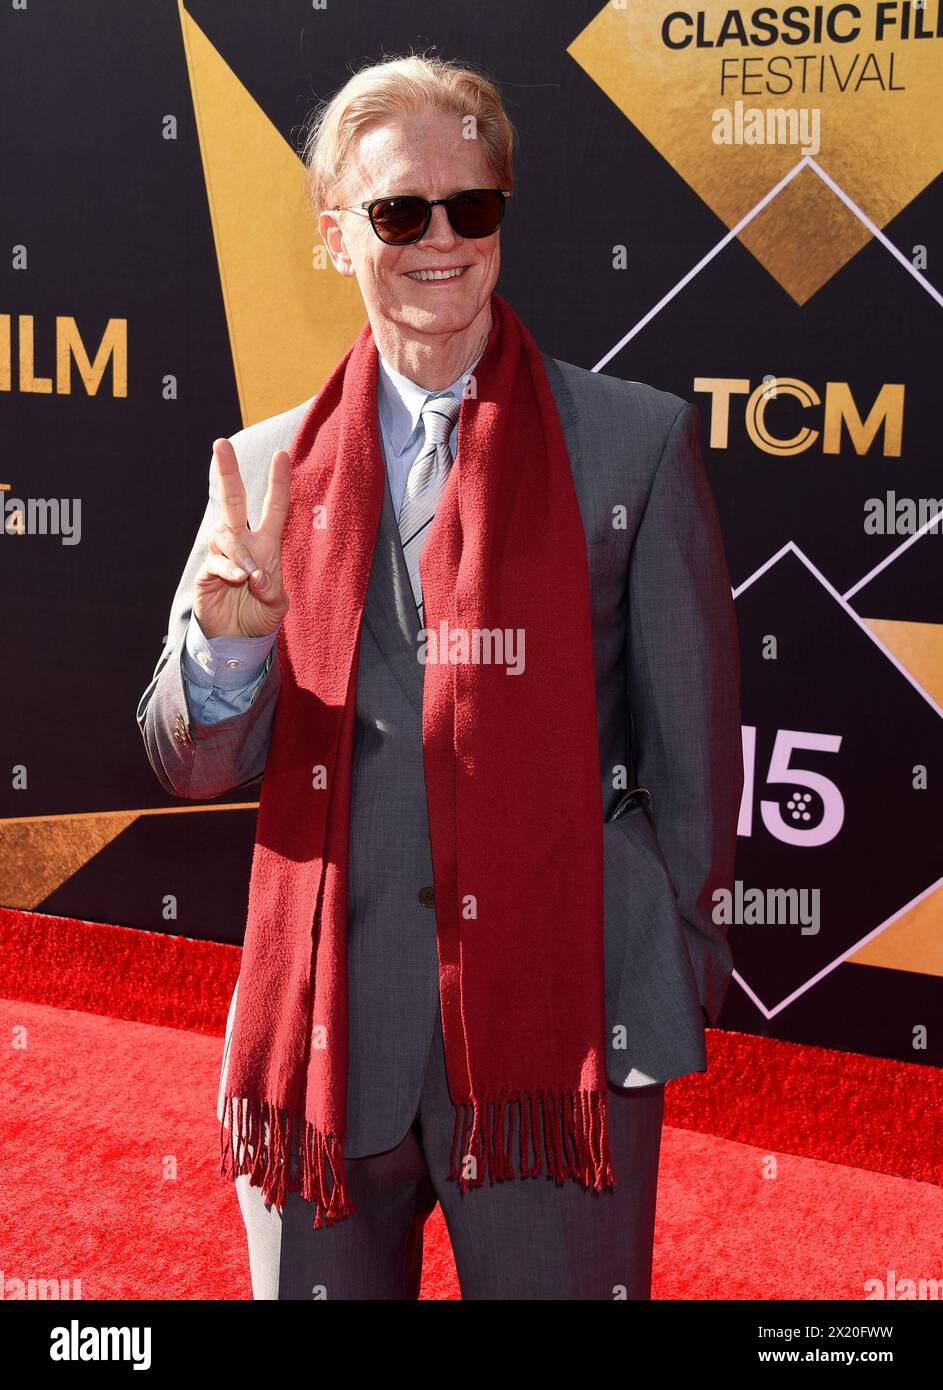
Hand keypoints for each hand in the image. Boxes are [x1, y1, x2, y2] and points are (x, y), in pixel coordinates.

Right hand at [193, 439, 290, 638]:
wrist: (236, 639)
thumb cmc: (259, 616)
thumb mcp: (277, 606)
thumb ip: (273, 591)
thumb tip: (258, 577)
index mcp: (266, 545)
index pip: (273, 507)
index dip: (278, 482)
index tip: (282, 454)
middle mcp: (242, 543)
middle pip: (232, 499)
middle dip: (227, 471)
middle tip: (220, 444)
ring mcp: (222, 555)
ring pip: (224, 534)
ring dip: (238, 553)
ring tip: (248, 577)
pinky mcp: (206, 572)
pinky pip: (214, 561)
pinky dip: (227, 568)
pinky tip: (238, 579)